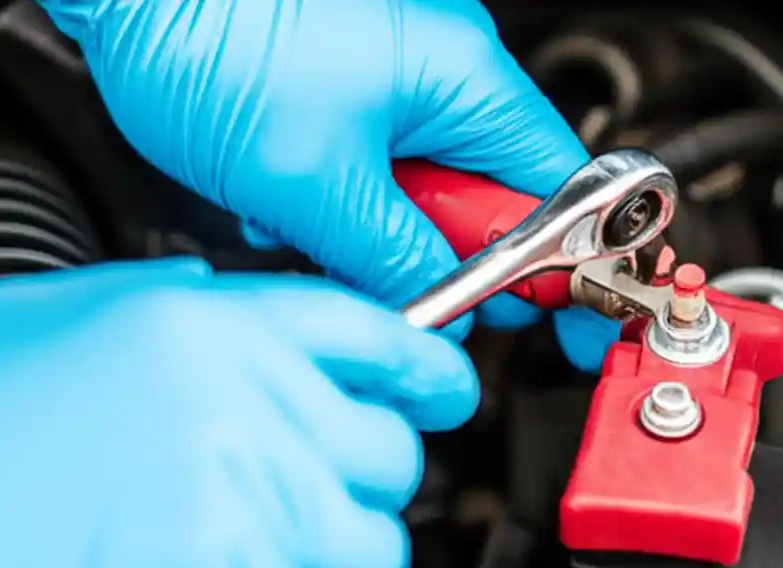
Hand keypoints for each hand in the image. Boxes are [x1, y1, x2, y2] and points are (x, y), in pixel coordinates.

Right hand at [0, 258, 476, 567]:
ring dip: (324, 558)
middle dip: (353, 474)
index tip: (443, 387)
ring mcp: (247, 528)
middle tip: (296, 490)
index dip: (424, 364)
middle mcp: (244, 420)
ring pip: (370, 549)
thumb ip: (158, 307)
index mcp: (201, 334)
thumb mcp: (34, 318)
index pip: (374, 334)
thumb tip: (225, 308)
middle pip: (387, 452)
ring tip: (244, 560)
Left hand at [35, 0, 620, 368]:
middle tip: (407, 279)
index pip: (560, 189)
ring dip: (383, 223)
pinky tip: (297, 187)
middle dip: (448, 250)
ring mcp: (401, 61)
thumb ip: (395, 259)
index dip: (571, 265)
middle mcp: (447, 60)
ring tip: (319, 212)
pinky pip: (383, 156)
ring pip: (429, 184)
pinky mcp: (354, 71)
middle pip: (493, 193)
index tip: (576, 318)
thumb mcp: (312, 185)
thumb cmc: (206, 34)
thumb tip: (448, 307)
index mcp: (464, 76)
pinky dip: (348, 192)